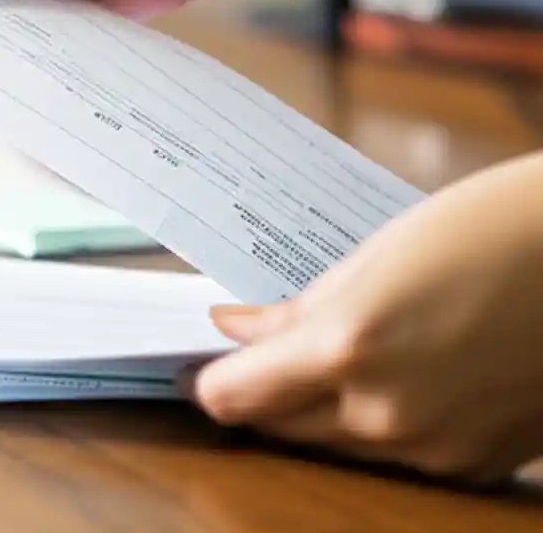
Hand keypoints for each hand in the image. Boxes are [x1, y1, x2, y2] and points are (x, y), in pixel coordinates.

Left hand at [188, 154, 542, 483]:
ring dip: (315, 411)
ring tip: (337, 354)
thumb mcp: (377, 254)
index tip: (198, 361)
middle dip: (258, 395)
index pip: (233, 396)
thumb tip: (236, 329)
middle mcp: (384, 413)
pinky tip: (399, 374)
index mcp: (350, 347)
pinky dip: (378, 422)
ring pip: (333, 446)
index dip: (206, 379)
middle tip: (254, 356)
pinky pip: (395, 455)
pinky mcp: (474, 464)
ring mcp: (433, 449)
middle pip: (276, 427)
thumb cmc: (495, 229)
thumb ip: (297, 309)